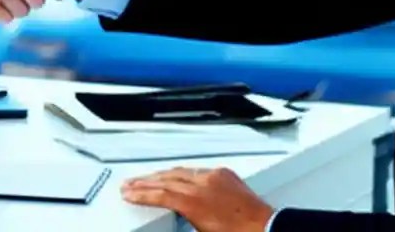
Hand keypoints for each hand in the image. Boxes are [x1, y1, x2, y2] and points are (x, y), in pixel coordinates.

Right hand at [121, 167, 274, 231]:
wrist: (266, 229)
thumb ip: (183, 221)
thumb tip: (172, 214)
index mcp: (193, 203)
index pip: (159, 195)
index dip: (141, 194)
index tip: (128, 193)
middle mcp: (202, 185)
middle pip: (166, 179)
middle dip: (145, 182)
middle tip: (130, 184)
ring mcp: (214, 177)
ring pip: (180, 171)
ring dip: (162, 175)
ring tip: (147, 178)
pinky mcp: (224, 174)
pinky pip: (198, 170)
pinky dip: (184, 172)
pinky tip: (177, 174)